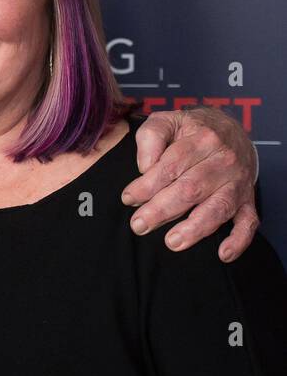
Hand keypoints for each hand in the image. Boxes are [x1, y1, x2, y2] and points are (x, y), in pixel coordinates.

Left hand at [123, 107, 258, 261]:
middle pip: (192, 188)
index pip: (172, 165)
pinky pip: (248, 222)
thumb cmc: (189, 130)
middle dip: (163, 209)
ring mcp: (237, 183)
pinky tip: (223, 254)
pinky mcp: (247, 200)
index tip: (128, 198)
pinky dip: (239, 240)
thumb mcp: (167, 121)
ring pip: (218, 208)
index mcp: (202, 140)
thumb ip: (151, 136)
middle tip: (139, 225)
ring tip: (172, 242)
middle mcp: (223, 161)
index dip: (148, 184)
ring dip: (195, 228)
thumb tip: (145, 166)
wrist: (230, 130)